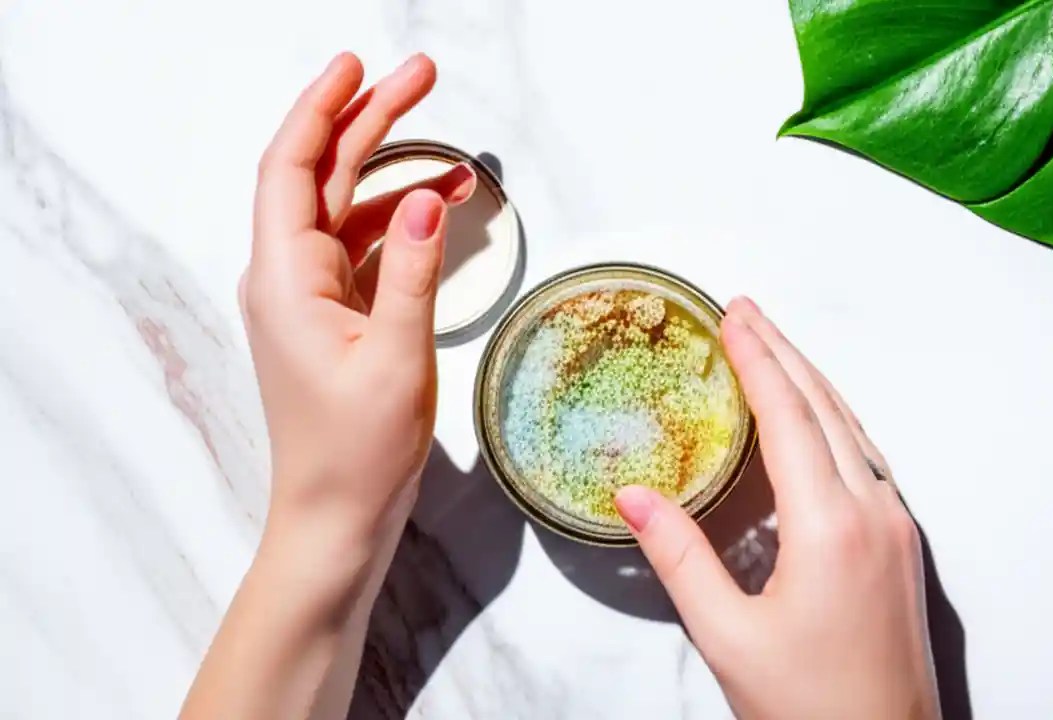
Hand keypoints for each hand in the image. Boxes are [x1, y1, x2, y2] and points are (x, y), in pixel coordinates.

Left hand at [182, 53, 476, 719]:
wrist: (335, 518)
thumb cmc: (357, 452)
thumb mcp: (397, 357)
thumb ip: (415, 271)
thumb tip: (431, 197)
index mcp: (286, 279)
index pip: (293, 167)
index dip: (322, 108)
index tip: (359, 65)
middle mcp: (288, 278)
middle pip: (323, 176)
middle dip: (370, 122)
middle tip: (421, 77)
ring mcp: (310, 299)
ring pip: (347, 211)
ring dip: (395, 173)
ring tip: (453, 145)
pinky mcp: (334, 320)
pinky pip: (365, 251)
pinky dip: (403, 224)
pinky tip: (444, 208)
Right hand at [614, 298, 940, 719]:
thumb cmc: (809, 707)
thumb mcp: (727, 636)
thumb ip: (679, 557)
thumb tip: (630, 495)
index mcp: (831, 526)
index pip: (788, 417)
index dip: (758, 361)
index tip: (732, 316)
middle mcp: (874, 512)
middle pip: (825, 408)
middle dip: (783, 352)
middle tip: (746, 311)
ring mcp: (896, 527)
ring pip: (852, 428)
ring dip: (811, 381)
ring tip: (773, 348)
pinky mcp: (902, 547)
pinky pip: (866, 458)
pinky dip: (832, 420)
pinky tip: (814, 420)